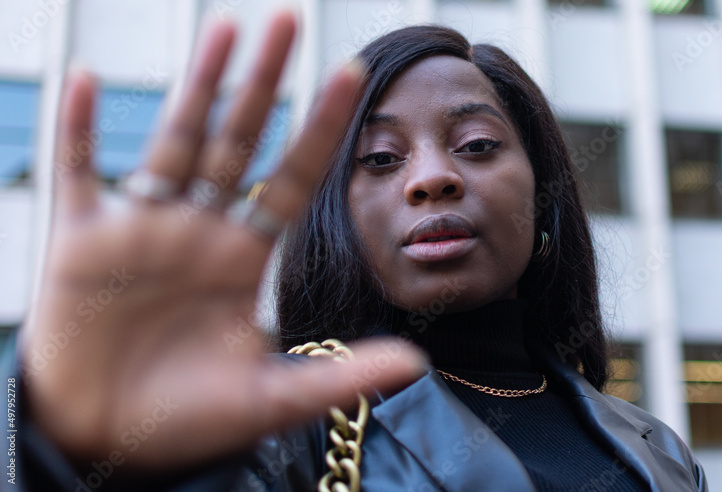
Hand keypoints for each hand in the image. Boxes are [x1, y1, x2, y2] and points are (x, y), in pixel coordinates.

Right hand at [20, 11, 425, 468]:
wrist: (106, 441)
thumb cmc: (188, 420)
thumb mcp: (272, 398)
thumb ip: (342, 376)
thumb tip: (418, 364)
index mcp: (245, 259)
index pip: (293, 178)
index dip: (320, 129)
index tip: (352, 75)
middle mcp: (199, 232)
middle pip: (238, 141)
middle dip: (262, 82)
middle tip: (288, 19)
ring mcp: (141, 231)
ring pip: (174, 142)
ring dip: (196, 86)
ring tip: (223, 27)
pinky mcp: (79, 244)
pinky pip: (77, 174)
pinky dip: (75, 130)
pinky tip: (86, 80)